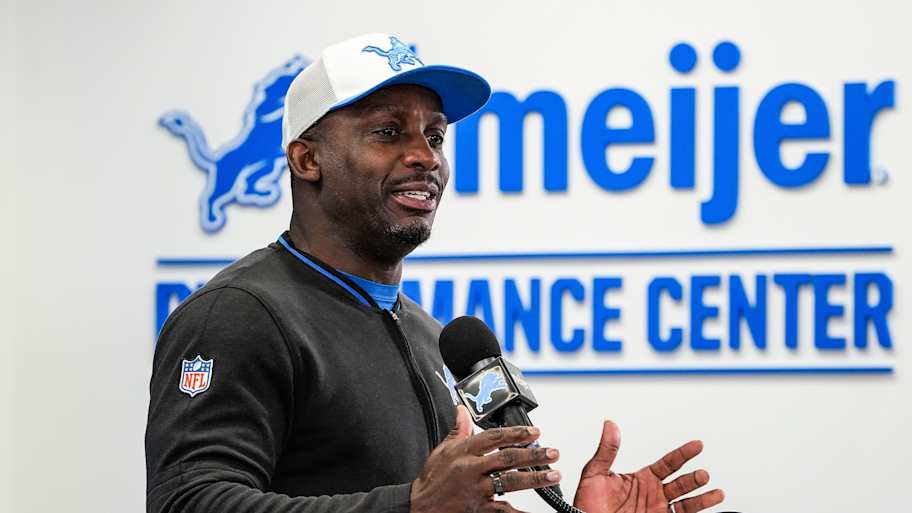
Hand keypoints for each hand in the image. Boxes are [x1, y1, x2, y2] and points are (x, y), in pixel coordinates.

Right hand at [411, 405, 561, 512]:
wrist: (418, 507)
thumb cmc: (431, 479)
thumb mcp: (442, 450)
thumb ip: (458, 430)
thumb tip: (462, 410)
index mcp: (464, 451)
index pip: (494, 437)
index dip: (516, 433)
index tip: (534, 431)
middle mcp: (471, 469)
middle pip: (507, 458)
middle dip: (533, 454)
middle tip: (553, 453)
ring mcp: (476, 490)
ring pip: (510, 482)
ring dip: (534, 478)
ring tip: (553, 475)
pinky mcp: (478, 509)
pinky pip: (503, 511)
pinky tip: (535, 512)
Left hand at [573, 421, 724, 512]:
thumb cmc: (587, 505)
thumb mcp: (594, 474)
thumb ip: (606, 451)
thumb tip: (610, 426)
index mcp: (642, 479)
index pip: (668, 463)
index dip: (683, 453)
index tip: (697, 445)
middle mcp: (653, 494)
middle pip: (681, 483)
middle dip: (693, 479)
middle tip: (702, 474)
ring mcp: (657, 511)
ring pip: (686, 504)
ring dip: (701, 499)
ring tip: (715, 493)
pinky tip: (708, 507)